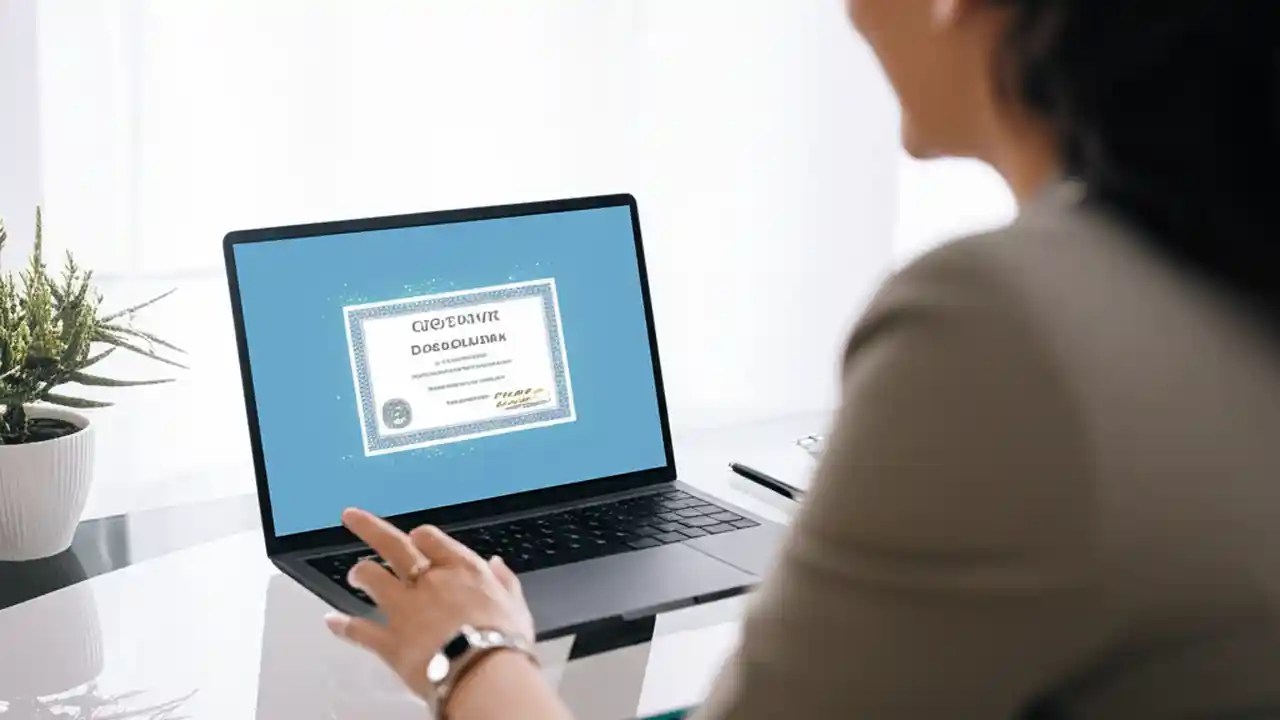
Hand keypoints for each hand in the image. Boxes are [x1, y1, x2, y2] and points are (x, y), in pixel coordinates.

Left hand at [323, 508, 535, 699]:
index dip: (420, 536)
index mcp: (460, 569)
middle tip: (350, 516)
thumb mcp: (516, 606)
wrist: (484, 674)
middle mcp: (427, 581)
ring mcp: (404, 609)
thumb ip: (504, 582)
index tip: (415, 537)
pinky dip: (343, 626)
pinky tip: (332, 622)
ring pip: (371, 578)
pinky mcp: (389, 641)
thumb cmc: (505, 641)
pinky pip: (359, 629)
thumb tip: (497, 564)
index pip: (430, 537)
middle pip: (392, 545)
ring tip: (354, 574)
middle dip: (369, 527)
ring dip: (360, 573)